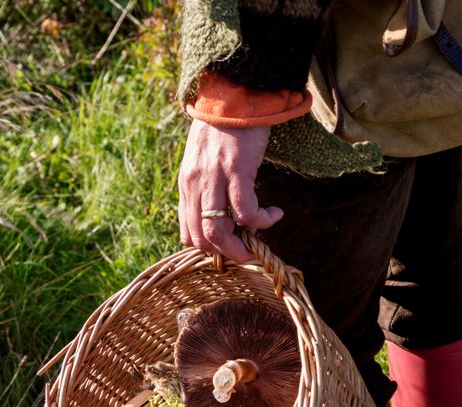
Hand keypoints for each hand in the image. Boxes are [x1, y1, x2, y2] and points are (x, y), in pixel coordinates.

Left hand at [177, 118, 283, 261]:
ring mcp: (214, 179)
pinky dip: (262, 221)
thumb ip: (206, 186)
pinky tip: (275, 214)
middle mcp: (196, 185)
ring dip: (241, 247)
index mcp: (187, 185)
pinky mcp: (237, 171)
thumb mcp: (203, 160)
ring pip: (220, 231)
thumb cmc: (222, 128)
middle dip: (227, 254)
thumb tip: (224, 215)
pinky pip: (246, 211)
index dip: (209, 247)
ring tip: (259, 242)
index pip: (188, 233)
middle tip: (248, 252)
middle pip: (203, 239)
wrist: (232, 96)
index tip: (231, 244)